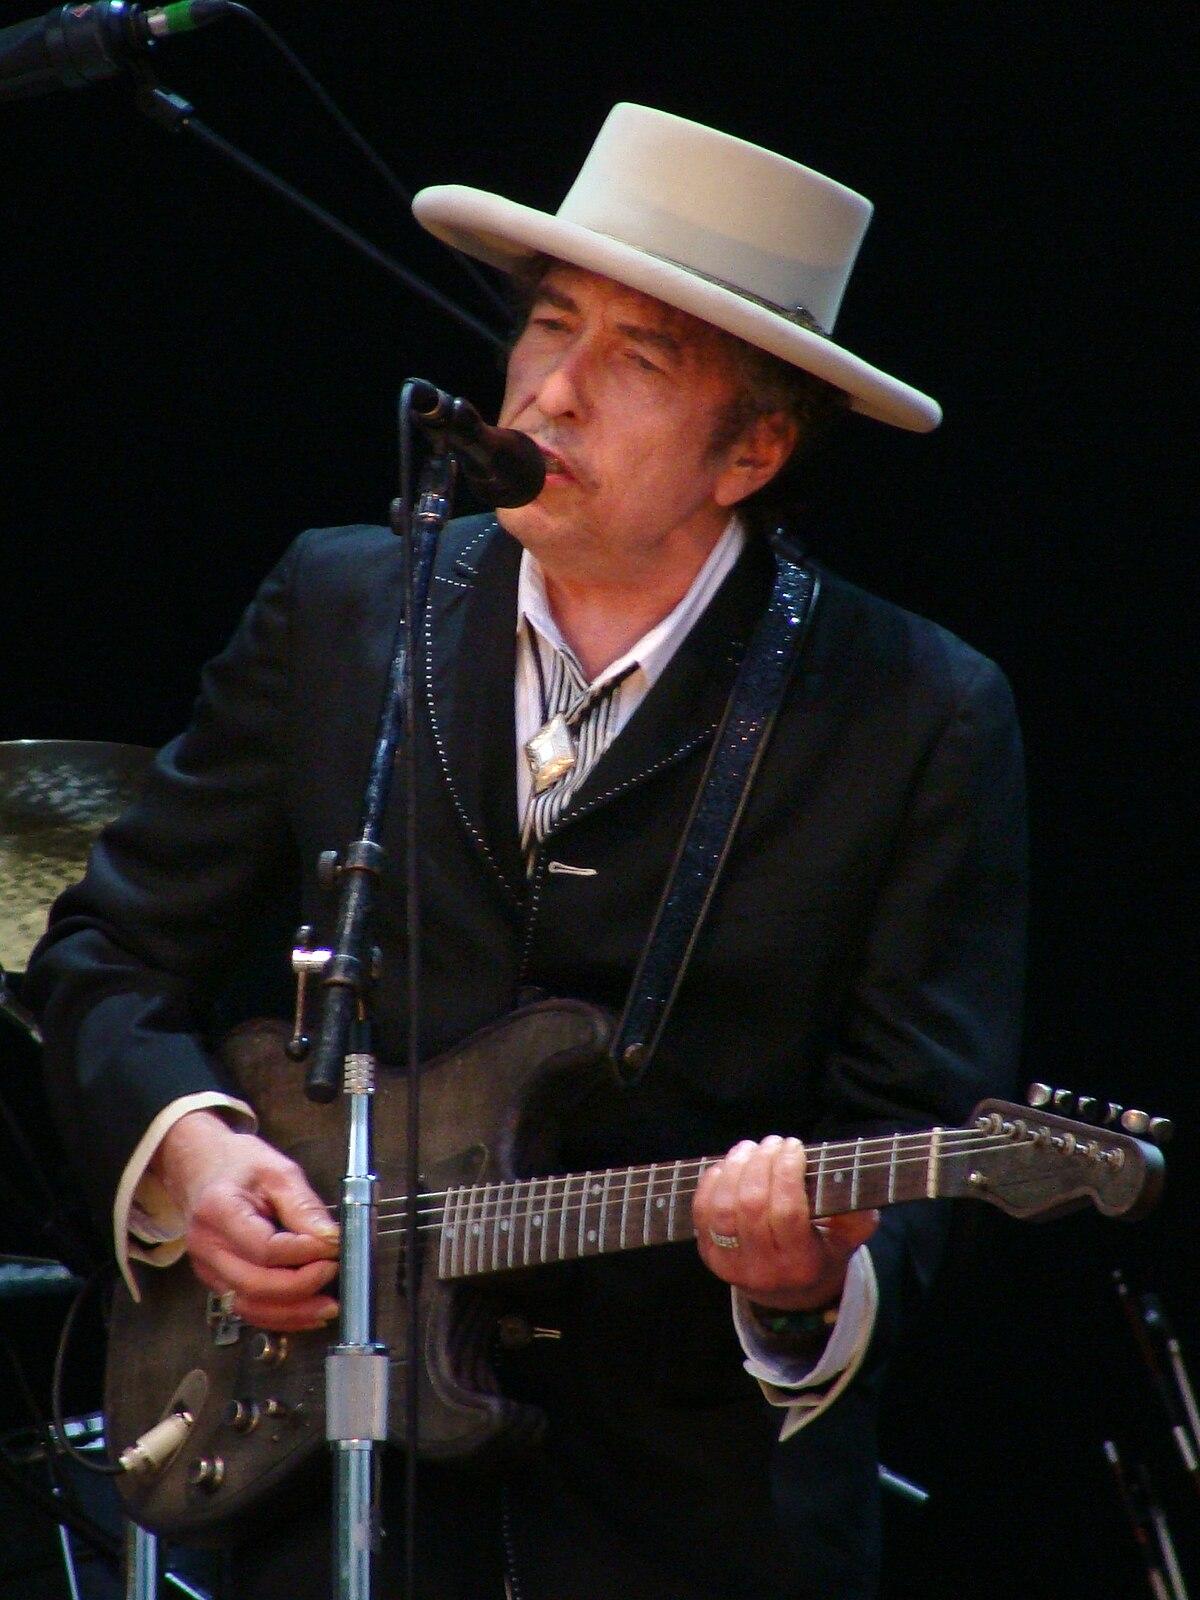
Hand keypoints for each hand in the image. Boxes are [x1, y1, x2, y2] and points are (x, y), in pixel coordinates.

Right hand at [151, 1109, 339, 1331]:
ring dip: (293, 1313)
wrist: (201, 1167)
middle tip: (334, 1272)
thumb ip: (304, 1206)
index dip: (303, 1253)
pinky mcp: (216, 1281)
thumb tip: (331, 1239)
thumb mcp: (278, 1172)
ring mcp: (207, 1268)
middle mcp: (206, 1247)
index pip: (264, 1247)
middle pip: (256, 1284)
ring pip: (251, 1306)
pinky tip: (306, 1312)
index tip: (333, 1247)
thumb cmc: (238, 1164)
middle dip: (302, 1286)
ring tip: (328, 1306)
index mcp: (219, 1211)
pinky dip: (279, 1316)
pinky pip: (248, 1308)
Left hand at [692, 1135, 878, 1310]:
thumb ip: (856, 1217)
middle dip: (761, 1164)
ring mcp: (730, 1264)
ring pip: (722, 1208)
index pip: (788, 1212)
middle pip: (752, 1206)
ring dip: (735, 1168)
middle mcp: (763, 1270)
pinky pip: (701, 1213)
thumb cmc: (819, 1252)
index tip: (795, 1146)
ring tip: (750, 1148)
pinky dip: (711, 1182)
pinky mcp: (708, 1255)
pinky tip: (728, 1165)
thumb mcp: (845, 1240)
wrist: (786, 1291)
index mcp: (800, 1264)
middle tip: (773, 1142)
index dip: (788, 1172)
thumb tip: (856, 1188)